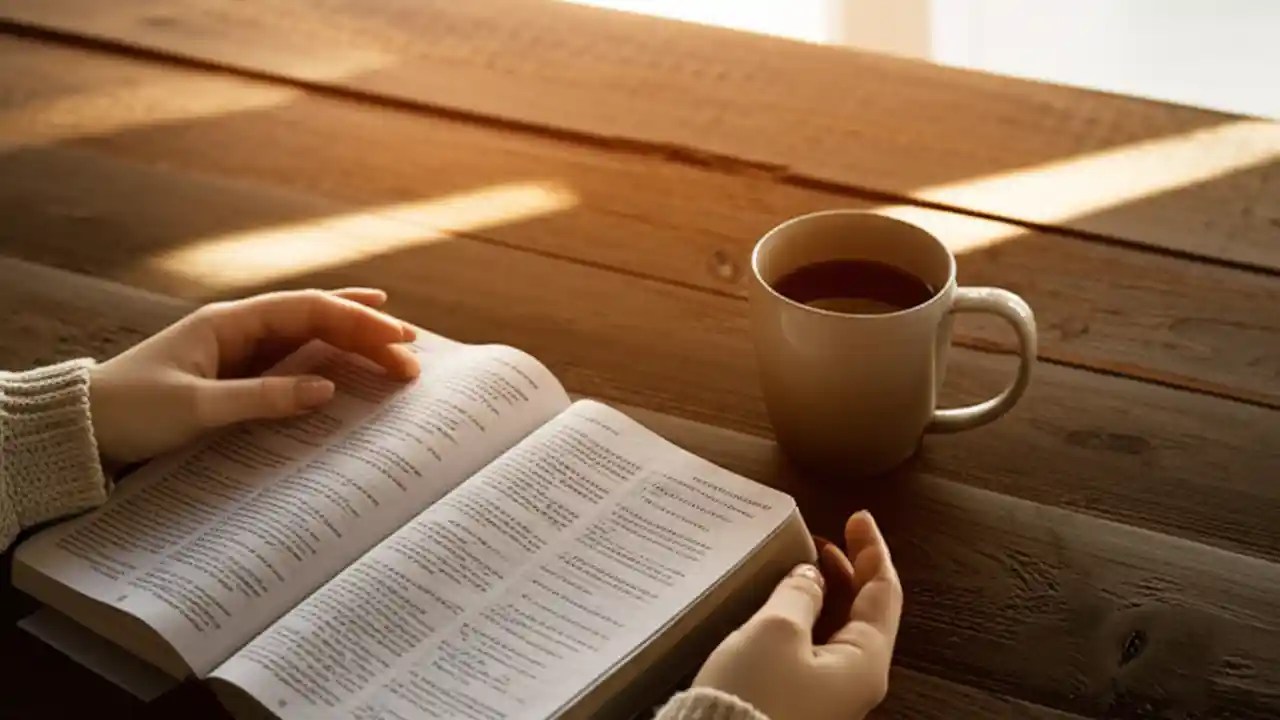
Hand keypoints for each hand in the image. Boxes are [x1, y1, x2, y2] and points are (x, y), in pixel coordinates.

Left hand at [89, 288, 420, 463]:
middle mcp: (239, 328)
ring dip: (353, 340)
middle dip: (366, 330)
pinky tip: (349, 362)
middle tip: (411, 352)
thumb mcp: (197, 409)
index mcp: (229, 322)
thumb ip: (262, 398)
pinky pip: (294, 359)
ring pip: (309, 335)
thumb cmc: (132, 412)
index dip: (357, 320)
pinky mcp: (236, 375)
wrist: (84, 428)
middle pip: (316, 318)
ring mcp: (239, 350)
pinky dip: (328, 358)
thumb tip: (326, 388)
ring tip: (397, 345)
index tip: (396, 339)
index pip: (309, 310)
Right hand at [692, 511, 902, 719]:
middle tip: (825, 535)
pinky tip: (785, 601)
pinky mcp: (803, 702)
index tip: (858, 516)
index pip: (884, 593)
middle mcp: (856, 681)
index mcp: (865, 662)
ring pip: (840, 631)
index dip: (872, 550)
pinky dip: (808, 616)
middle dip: (850, 570)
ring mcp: (830, 695)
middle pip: (867, 613)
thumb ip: (799, 594)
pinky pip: (816, 650)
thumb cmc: (754, 695)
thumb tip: (810, 575)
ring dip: (826, 592)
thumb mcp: (776, 630)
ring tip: (803, 560)